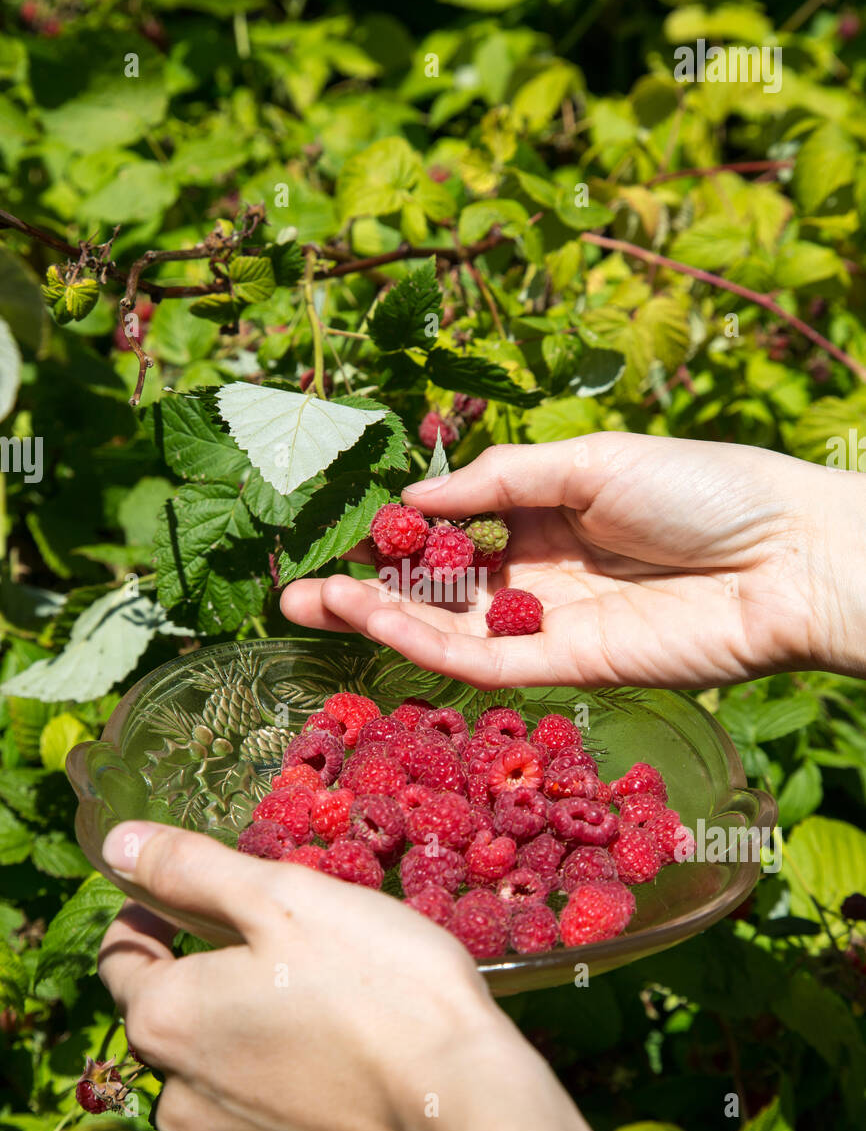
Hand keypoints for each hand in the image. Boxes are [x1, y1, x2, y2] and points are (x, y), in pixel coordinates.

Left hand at [98, 822, 664, 1130]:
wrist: (469, 1116)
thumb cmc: (380, 990)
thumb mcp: (285, 899)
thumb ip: (192, 870)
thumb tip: (118, 843)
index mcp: (167, 1019)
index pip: (122, 957)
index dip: (149, 911)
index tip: (189, 890)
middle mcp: (180, 1095)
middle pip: (172, 1015)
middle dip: (211, 970)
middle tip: (284, 936)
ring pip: (220, 1067)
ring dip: (250, 1027)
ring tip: (325, 994)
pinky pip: (268, 1112)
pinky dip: (289, 1079)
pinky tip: (345, 1056)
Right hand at [282, 433, 865, 689]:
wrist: (787, 557)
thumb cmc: (702, 489)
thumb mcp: (590, 460)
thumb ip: (500, 482)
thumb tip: (413, 496)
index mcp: (549, 515)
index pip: (454, 533)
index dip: (397, 536)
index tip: (340, 529)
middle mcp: (540, 576)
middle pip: (438, 591)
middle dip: (366, 589)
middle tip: (294, 589)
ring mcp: (550, 627)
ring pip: (448, 632)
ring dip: (378, 620)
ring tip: (309, 603)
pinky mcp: (567, 670)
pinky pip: (484, 663)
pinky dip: (427, 646)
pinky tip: (375, 622)